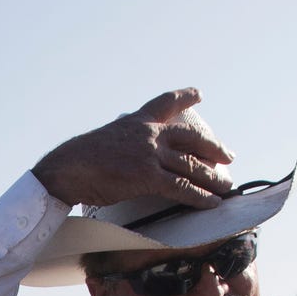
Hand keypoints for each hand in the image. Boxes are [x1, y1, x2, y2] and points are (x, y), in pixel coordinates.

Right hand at [32, 87, 234, 208]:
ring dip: (212, 178)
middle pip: (191, 138)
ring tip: (226, 187)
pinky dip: (199, 196)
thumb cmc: (79, 161)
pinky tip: (211, 202)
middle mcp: (149, 133)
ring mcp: (150, 154)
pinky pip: (181, 187)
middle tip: (228, 155)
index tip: (198, 93)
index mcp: (137, 122)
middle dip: (213, 148)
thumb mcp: (106, 141)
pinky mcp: (148, 176)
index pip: (165, 103)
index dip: (184, 97)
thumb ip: (124, 144)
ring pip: (191, 165)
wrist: (68, 168)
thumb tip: (128, 158)